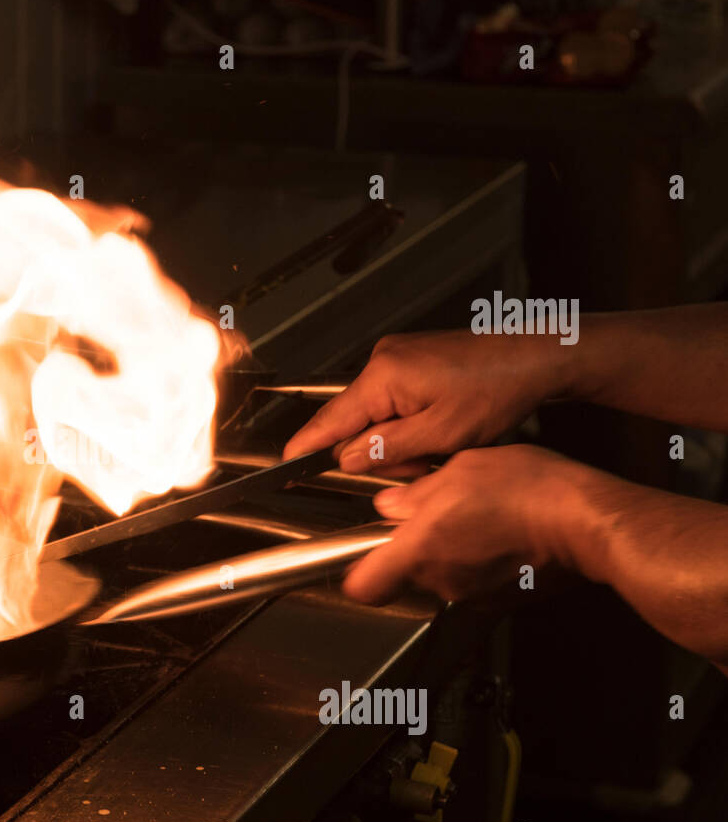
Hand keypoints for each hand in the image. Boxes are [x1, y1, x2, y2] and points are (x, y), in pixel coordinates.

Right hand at [282, 331, 569, 471]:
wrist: (535, 356)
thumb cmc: (497, 389)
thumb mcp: (440, 435)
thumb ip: (386, 449)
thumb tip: (346, 458)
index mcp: (384, 377)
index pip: (330, 420)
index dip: (306, 446)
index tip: (285, 465)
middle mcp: (383, 360)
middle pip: (355, 421)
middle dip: (379, 451)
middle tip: (421, 462)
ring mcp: (397, 356)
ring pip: (377, 415)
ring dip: (399, 438)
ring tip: (440, 443)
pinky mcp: (411, 359)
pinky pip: (393, 400)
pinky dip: (409, 422)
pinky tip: (439, 426)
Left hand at [345, 444, 586, 603]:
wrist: (587, 521)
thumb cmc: (530, 492)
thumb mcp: (459, 470)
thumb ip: (415, 494)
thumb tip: (393, 503)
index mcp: (420, 550)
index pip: (362, 586)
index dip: (353, 573)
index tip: (355, 556)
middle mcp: (442, 580)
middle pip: (404, 574)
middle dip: (412, 546)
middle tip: (434, 512)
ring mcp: (473, 595)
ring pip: (440, 575)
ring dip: (447, 550)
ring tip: (474, 517)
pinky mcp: (501, 600)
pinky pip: (473, 581)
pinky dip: (477, 561)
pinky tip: (496, 532)